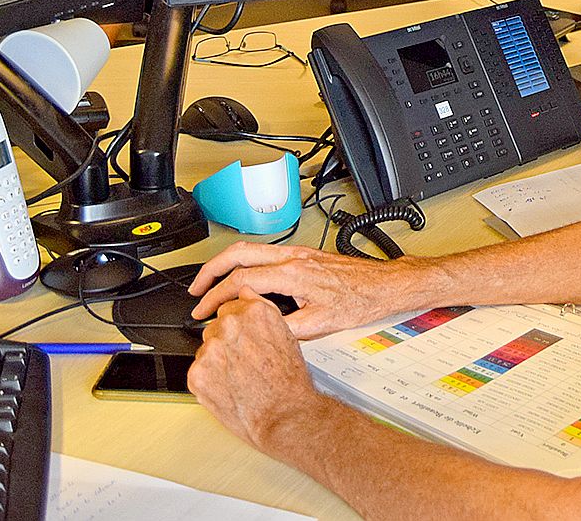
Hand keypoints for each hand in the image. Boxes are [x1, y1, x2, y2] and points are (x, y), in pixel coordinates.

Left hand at [188, 288, 319, 450]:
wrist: (283, 414)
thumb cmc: (289, 382)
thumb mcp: (287, 335)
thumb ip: (262, 309)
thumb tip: (247, 295)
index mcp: (254, 312)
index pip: (230, 306)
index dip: (237, 325)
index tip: (241, 337)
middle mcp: (230, 326)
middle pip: (216, 327)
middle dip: (226, 342)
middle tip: (242, 362)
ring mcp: (211, 349)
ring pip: (206, 350)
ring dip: (216, 361)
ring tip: (237, 378)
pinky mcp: (197, 373)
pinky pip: (197, 371)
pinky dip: (208, 380)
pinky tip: (228, 387)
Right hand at [189, 242, 411, 337]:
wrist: (384, 285)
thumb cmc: (360, 301)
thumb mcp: (320, 324)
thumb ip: (285, 327)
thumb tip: (258, 331)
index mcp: (292, 273)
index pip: (241, 281)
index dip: (216, 297)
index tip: (203, 312)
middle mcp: (293, 257)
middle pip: (238, 254)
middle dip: (210, 270)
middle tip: (195, 290)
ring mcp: (298, 253)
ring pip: (250, 249)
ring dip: (226, 265)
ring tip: (212, 283)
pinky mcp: (304, 256)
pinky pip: (265, 254)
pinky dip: (245, 264)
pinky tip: (244, 280)